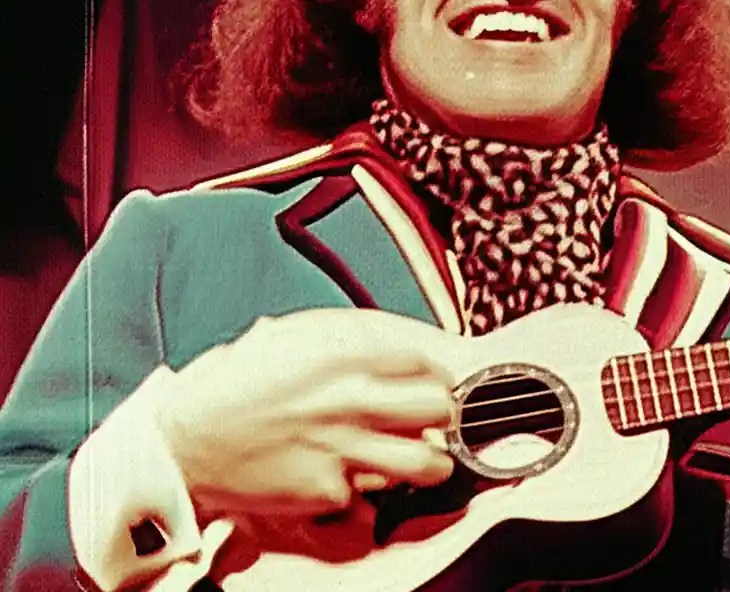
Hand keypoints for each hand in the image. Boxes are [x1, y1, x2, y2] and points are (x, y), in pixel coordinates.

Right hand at [154, 308, 458, 519]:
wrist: (182, 445)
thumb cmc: (230, 388)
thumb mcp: (286, 339)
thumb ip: (342, 338)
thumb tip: (390, 342)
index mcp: (340, 355)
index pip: (425, 362)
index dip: (430, 374)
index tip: (425, 382)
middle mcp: (349, 401)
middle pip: (440, 408)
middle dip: (439, 413)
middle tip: (427, 419)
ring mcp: (343, 449)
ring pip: (429, 462)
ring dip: (428, 460)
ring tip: (416, 456)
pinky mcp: (330, 491)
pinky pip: (375, 496)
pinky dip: (367, 492)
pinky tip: (351, 478)